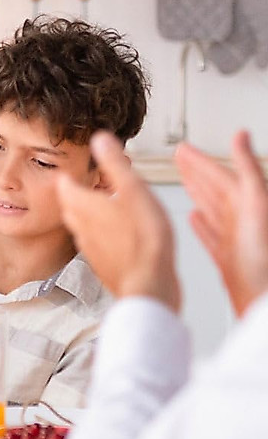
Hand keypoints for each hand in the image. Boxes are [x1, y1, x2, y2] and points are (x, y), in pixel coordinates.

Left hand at [56, 131, 180, 310]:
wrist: (149, 285)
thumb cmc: (144, 240)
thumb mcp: (132, 190)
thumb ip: (114, 164)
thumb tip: (99, 139)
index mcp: (82, 205)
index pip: (63, 183)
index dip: (70, 173)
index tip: (78, 167)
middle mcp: (80, 226)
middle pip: (70, 204)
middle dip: (78, 192)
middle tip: (90, 184)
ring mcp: (90, 247)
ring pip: (82, 224)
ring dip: (91, 214)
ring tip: (106, 206)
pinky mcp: (103, 264)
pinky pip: (97, 243)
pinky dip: (103, 234)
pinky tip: (119, 235)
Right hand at [176, 130, 267, 317]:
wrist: (266, 303)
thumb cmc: (265, 259)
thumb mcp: (257, 204)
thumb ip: (249, 169)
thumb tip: (242, 135)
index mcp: (249, 204)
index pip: (220, 175)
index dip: (200, 160)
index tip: (184, 149)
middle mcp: (243, 221)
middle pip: (215, 189)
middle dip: (197, 172)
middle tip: (180, 158)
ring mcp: (236, 241)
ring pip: (213, 211)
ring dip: (197, 194)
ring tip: (183, 181)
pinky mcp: (229, 262)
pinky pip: (212, 237)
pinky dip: (202, 226)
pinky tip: (195, 219)